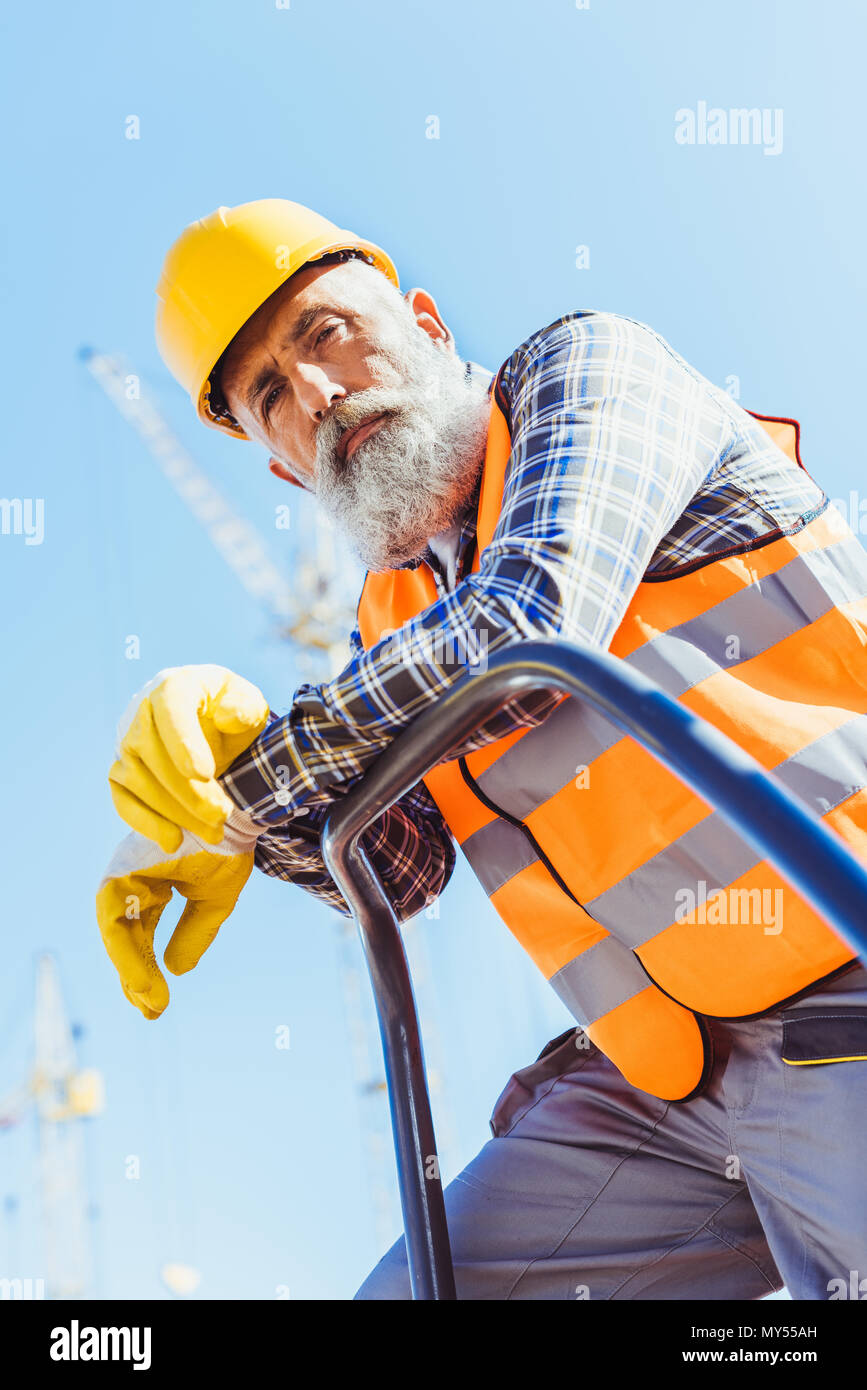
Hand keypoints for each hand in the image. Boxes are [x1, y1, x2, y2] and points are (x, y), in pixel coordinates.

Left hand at [96, 809, 258, 1018]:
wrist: (238, 807)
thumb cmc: (229, 845)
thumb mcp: (214, 900)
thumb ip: (192, 934)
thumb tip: (174, 970)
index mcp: (151, 882)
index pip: (139, 933)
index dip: (144, 969)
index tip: (155, 1006)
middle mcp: (133, 875)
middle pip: (124, 934)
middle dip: (133, 974)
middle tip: (149, 1008)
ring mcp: (126, 868)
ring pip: (114, 928)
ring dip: (126, 966)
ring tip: (144, 996)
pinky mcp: (124, 866)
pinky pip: (114, 916)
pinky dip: (124, 950)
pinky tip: (140, 976)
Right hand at [108, 665, 269, 854]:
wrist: (210, 725)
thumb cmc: (230, 711)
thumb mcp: (248, 702)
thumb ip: (244, 706)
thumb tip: (229, 718)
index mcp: (174, 686)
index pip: (170, 708)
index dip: (183, 741)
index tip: (204, 773)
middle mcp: (142, 712)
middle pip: (153, 752)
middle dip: (188, 790)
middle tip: (222, 815)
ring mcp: (127, 744)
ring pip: (138, 780)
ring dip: (175, 812)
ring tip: (213, 831)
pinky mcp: (121, 774)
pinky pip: (124, 800)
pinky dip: (146, 823)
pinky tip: (174, 840)